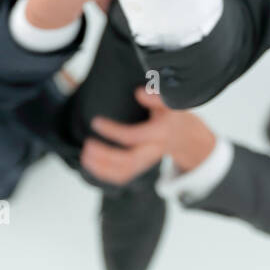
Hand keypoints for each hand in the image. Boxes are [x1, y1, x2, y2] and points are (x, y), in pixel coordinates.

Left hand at [81, 88, 216, 184]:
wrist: (185, 137)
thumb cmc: (172, 117)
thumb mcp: (169, 103)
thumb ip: (155, 97)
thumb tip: (138, 93)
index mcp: (159, 134)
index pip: (133, 136)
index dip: (113, 131)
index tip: (96, 122)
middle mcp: (153, 151)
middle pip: (128, 161)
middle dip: (105, 155)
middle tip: (88, 145)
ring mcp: (146, 162)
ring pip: (124, 172)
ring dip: (102, 167)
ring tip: (85, 156)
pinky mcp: (140, 167)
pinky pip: (122, 176)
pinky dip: (104, 174)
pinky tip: (90, 164)